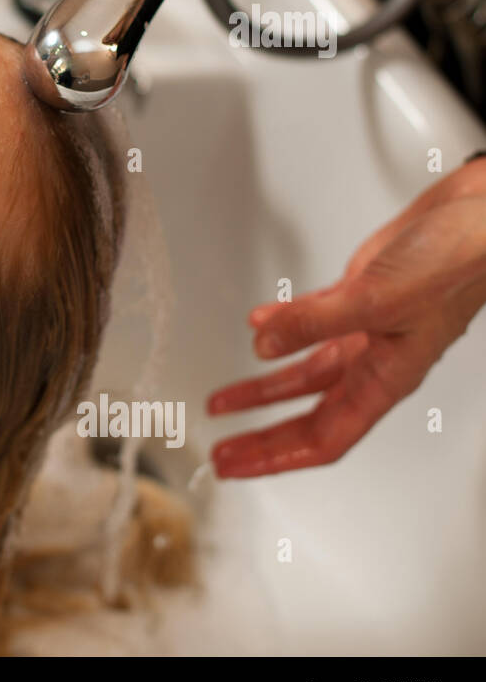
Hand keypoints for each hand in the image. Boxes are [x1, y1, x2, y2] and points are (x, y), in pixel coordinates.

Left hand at [206, 158, 485, 477]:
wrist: (480, 215)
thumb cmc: (456, 263)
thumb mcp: (376, 299)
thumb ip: (312, 322)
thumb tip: (263, 344)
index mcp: (386, 378)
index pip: (324, 437)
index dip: (275, 456)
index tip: (236, 466)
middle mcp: (376, 361)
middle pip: (309, 416)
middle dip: (262, 436)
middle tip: (221, 451)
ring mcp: (368, 329)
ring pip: (304, 375)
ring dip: (261, 389)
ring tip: (223, 401)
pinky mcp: (361, 295)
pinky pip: (310, 323)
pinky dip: (280, 327)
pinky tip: (257, 326)